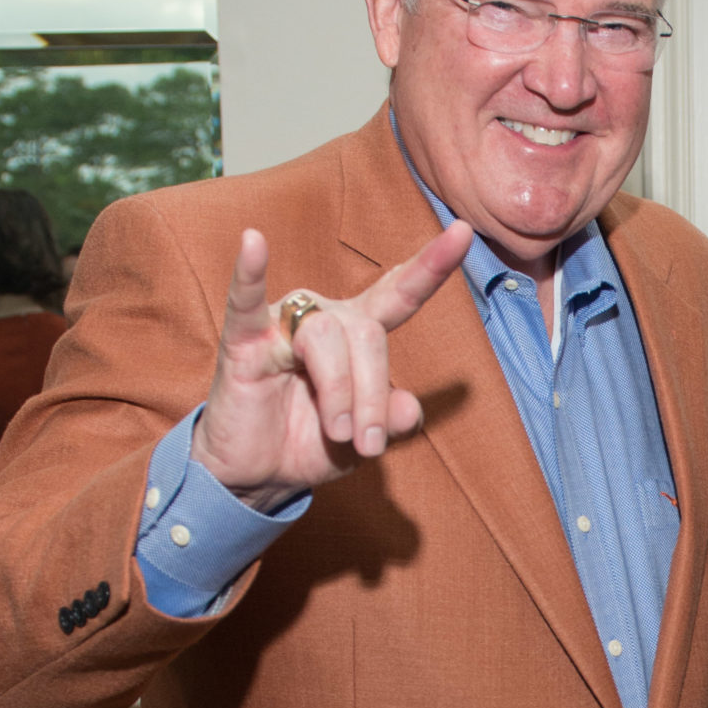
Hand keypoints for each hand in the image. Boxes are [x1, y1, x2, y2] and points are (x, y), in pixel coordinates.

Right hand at [191, 222, 472, 511]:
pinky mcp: (243, 342)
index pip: (400, 294)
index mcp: (359, 334)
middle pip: (369, 334)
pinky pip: (245, 301)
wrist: (258, 476)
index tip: (463, 230)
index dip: (431, 266)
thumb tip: (410, 409)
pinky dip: (249, 273)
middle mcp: (325, 319)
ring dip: (341, 392)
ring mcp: (284, 325)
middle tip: (369, 444)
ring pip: (328, 336)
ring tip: (337, 434)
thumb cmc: (310, 444)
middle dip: (374, 394)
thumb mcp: (363, 440)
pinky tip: (254, 242)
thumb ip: (391, 421)